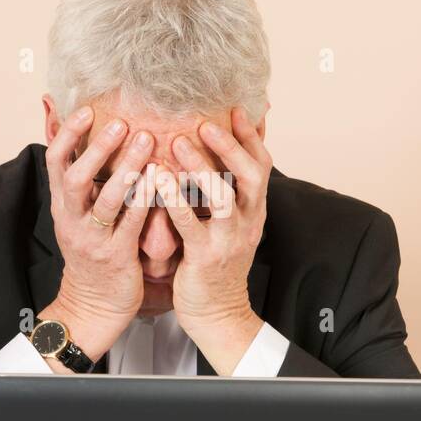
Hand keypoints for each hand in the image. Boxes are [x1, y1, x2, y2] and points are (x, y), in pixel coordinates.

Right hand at [40, 106, 156, 362]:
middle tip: (122, 122)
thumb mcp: (76, 212)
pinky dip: (145, 201)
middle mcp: (72, 219)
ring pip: (107, 201)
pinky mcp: (116, 257)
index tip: (87, 109)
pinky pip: (131, 225)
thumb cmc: (92, 250)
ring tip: (148, 142)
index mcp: (62, 204)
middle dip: (98, 148)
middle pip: (75, 178)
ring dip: (127, 169)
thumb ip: (78, 174)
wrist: (92, 303)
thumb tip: (65, 128)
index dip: (68, 134)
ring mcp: (93, 239)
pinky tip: (161, 181)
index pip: (55, 161)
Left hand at [154, 106, 271, 373]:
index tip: (236, 107)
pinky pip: (191, 224)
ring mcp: (229, 240)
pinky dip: (175, 200)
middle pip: (251, 175)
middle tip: (205, 121)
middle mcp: (248, 221)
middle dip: (230, 146)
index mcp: (254, 211)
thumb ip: (227, 191)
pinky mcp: (205, 257)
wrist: (217, 313)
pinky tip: (158, 180)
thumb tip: (220, 156)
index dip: (251, 136)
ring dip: (201, 167)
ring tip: (177, 142)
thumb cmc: (216, 263)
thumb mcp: (231, 225)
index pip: (262, 165)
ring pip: (223, 197)